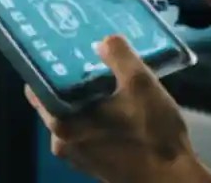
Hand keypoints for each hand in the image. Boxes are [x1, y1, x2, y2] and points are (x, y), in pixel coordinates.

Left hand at [25, 35, 210, 182]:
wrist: (173, 181)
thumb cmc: (153, 135)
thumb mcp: (141, 84)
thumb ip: (119, 55)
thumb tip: (102, 41)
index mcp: (61, 124)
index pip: (37, 87)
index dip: (47, 64)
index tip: (59, 46)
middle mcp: (61, 142)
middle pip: (56, 100)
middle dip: (71, 78)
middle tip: (88, 53)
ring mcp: (78, 155)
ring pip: (73, 115)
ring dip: (87, 97)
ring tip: (106, 73)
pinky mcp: (94, 162)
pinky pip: (86, 129)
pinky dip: (96, 114)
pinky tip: (117, 100)